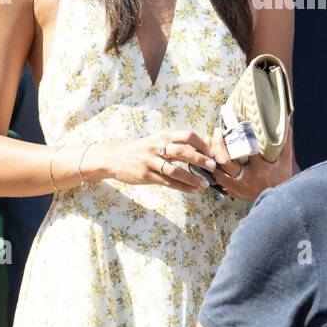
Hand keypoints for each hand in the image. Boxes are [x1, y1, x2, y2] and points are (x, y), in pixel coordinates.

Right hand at [97, 130, 217, 193]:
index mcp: (162, 136)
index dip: (201, 144)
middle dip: (200, 159)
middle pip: (182, 151)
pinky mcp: (146, 176)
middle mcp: (157, 147)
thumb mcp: (154, 141)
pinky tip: (192, 190)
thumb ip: (172, 143)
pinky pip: (167, 182)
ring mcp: (150, 162)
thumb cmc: (139, 150)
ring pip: (176, 170)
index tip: (211, 152)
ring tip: (205, 184)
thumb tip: (197, 148)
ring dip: (193, 178)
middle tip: (213, 167)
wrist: (113, 158)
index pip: (186, 136)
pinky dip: (182, 187)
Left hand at [206, 129, 293, 203]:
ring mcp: (238, 187)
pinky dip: (212, 167)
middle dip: (218, 144)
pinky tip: (209, 156)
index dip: (240, 134)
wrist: (278, 203)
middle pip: (226, 160)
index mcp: (260, 169)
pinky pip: (217, 179)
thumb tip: (286, 121)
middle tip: (217, 131)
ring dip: (211, 155)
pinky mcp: (233, 192)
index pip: (247, 149)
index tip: (235, 122)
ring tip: (208, 140)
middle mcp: (247, 179)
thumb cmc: (282, 179)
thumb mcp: (285, 161)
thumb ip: (284, 142)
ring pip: (217, 171)